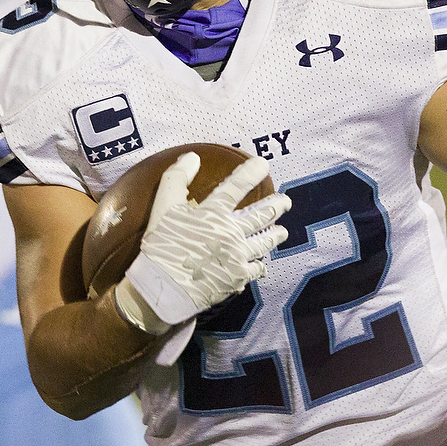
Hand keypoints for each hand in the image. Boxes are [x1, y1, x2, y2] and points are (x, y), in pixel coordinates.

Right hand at [115, 152, 289, 332]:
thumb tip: (193, 157)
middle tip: (285, 201)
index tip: (263, 164)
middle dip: (276, 206)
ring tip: (282, 232)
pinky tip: (263, 264)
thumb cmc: (161, 246)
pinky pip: (257, 268)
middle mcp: (231, 232)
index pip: (237, 186)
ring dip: (275, 235)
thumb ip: (176, 178)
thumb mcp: (162, 207)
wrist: (163, 288)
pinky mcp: (238, 278)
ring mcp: (238, 256)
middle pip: (261, 215)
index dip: (251, 172)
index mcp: (213, 213)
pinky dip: (261, 264)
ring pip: (265, 242)